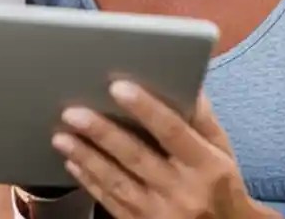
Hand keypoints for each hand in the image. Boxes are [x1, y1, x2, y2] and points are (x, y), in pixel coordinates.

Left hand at [51, 81, 270, 217]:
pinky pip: (111, 203)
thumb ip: (201, 118)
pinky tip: (72, 162)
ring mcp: (162, 214)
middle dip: (103, 133)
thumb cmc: (220, 184)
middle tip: (72, 112)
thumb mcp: (222, 151)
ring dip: (87, 158)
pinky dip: (89, 182)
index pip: (173, 131)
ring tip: (61, 136)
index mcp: (207, 166)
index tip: (118, 86)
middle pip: (137, 157)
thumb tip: (184, 79)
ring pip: (118, 182)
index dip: (145, 108)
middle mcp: (184, 191)